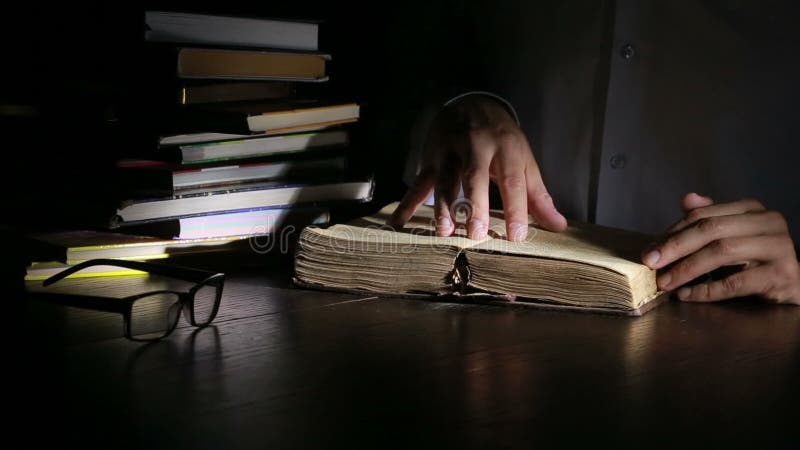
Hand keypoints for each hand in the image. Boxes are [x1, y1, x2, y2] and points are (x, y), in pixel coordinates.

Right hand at [388, 94, 566, 240]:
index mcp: (507, 148)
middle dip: (474, 205)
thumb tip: (559, 226)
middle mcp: (477, 147)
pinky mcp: (431, 157)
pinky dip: (407, 203)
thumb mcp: (524, 160)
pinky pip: (418, 182)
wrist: (470, 102)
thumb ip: (538, 196)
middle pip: (474, 177)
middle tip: (476, 234)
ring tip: (445, 231)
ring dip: (442, 206)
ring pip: (444, 180)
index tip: (516, 236)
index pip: (513, 181)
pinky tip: (398, 222)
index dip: (516, 209)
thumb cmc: (502, 139)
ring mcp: (450, 151)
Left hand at [642, 193, 799, 303]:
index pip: (703, 216)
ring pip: (721, 253)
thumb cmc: (759, 258)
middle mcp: (768, 222)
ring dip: (686, 269)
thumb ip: (710, 219)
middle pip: (710, 230)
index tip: (650, 250)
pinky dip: (706, 290)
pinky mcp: (782, 274)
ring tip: (665, 283)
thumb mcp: (733, 235)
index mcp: (752, 209)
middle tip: (651, 263)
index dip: (673, 232)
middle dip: (675, 247)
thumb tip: (686, 199)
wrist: (798, 282)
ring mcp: (779, 247)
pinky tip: (687, 295)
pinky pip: (735, 283)